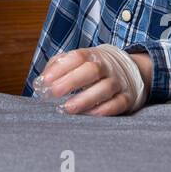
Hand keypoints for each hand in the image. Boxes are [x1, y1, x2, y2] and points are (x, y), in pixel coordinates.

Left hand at [31, 43, 149, 115]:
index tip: (44, 81)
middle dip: (70, 82)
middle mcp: (106, 67)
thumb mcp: (79, 61)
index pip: (76, 57)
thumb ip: (58, 67)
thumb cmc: (94, 68)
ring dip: (85, 99)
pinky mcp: (127, 97)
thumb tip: (40, 82)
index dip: (60, 68)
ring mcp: (118, 82)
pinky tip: (88, 115)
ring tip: (67, 108)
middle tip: (53, 93)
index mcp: (92, 55)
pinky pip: (117, 103)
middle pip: (91, 70)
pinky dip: (103, 110)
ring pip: (104, 88)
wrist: (130, 69)